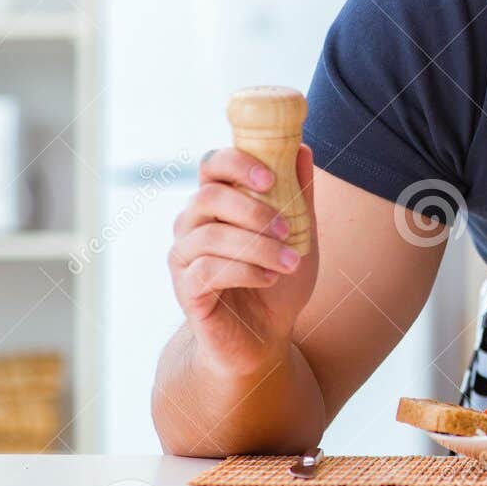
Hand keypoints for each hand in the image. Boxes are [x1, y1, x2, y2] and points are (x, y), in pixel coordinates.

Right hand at [167, 144, 317, 377]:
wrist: (266, 337)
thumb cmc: (279, 281)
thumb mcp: (300, 235)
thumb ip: (299, 193)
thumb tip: (302, 148)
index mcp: (218, 203)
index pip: (211, 164)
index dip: (237, 163)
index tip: (270, 180)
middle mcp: (193, 224)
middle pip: (208, 196)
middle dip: (253, 210)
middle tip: (287, 228)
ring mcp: (184, 256)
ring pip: (210, 235)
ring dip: (258, 247)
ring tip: (289, 261)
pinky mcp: (185, 289)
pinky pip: (205, 270)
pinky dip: (245, 271)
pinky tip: (269, 278)